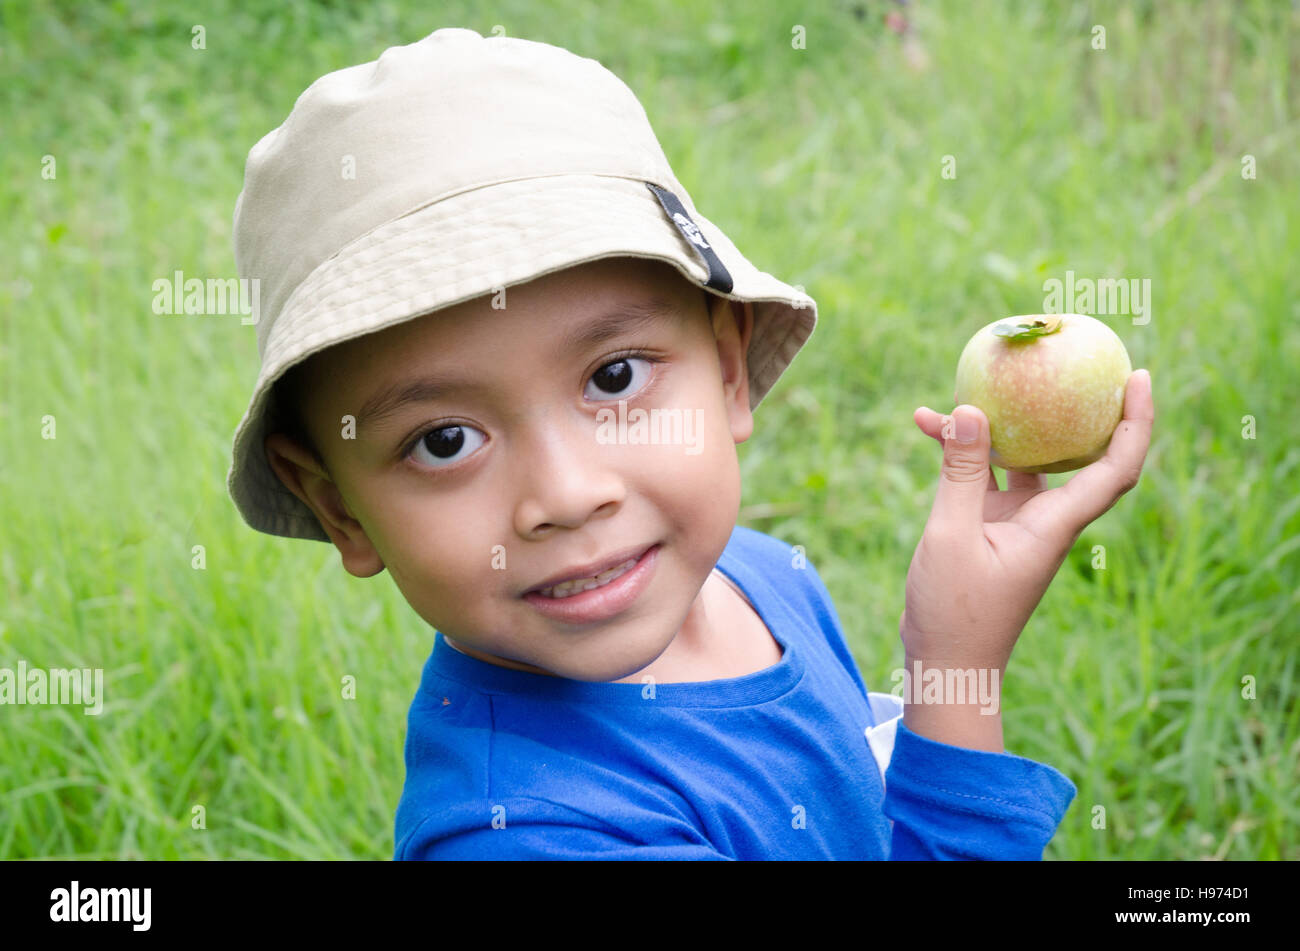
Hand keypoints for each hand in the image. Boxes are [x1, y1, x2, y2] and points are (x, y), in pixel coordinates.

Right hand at [901, 369, 1153, 671]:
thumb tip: (969, 409)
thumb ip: (961, 472)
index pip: (1115, 467)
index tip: (1139, 376)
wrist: (947, 665)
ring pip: (1022, 460)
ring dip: (996, 426)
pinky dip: (964, 454)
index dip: (1135, 421)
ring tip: (962, 389)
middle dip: (1076, 407)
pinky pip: (986, 477)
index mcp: (1054, 525)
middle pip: (1077, 453)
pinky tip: (929, 428)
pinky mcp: (991, 528)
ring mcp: (1018, 523)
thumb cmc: (955, 612)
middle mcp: (1045, 520)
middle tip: (1070, 361)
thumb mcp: (951, 534)